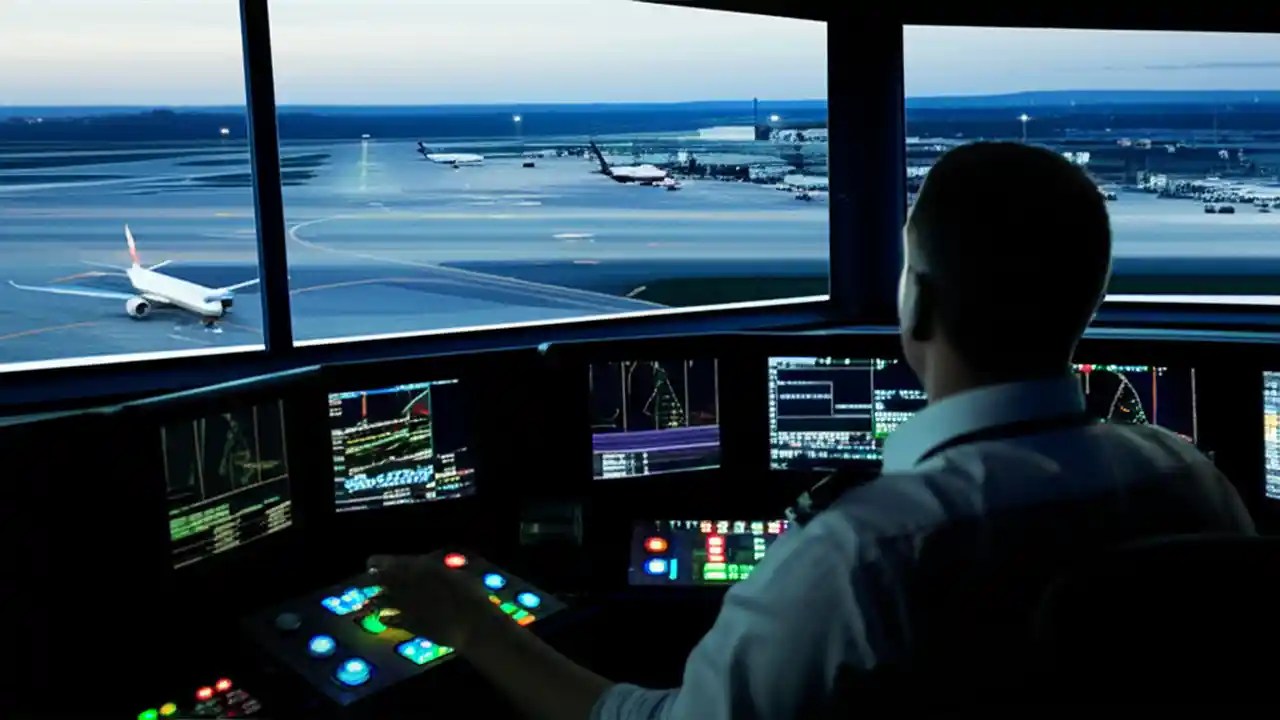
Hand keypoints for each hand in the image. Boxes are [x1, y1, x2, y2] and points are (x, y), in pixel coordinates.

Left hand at [367, 554, 497, 649]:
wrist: (472, 622)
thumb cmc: (469, 593)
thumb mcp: (453, 573)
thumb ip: (434, 569)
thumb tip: (423, 566)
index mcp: (419, 568)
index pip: (388, 562)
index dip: (378, 563)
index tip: (371, 564)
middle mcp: (408, 585)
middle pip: (381, 581)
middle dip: (373, 581)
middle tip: (368, 581)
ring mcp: (407, 606)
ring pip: (382, 601)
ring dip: (375, 601)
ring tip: (369, 602)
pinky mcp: (410, 624)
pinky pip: (391, 621)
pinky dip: (386, 619)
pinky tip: (383, 619)